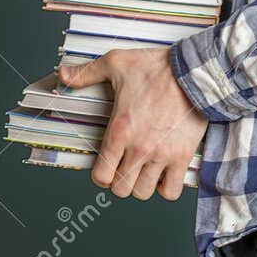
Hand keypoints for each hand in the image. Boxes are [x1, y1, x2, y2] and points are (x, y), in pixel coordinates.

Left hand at [58, 48, 208, 200]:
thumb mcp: (115, 63)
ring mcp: (162, 155)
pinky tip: (163, 174)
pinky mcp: (183, 156)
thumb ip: (86, 73)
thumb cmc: (155, 67)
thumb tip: (62, 75)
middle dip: (120, 181)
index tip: (106, 166)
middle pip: (121, 189)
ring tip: (143, 171)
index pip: (101, 176)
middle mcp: (139, 148)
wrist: (193, 71)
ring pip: (144, 193)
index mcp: (119, 130)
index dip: (101, 175)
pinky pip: (171, 191)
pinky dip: (166, 188)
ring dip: (142, 185)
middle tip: (125, 167)